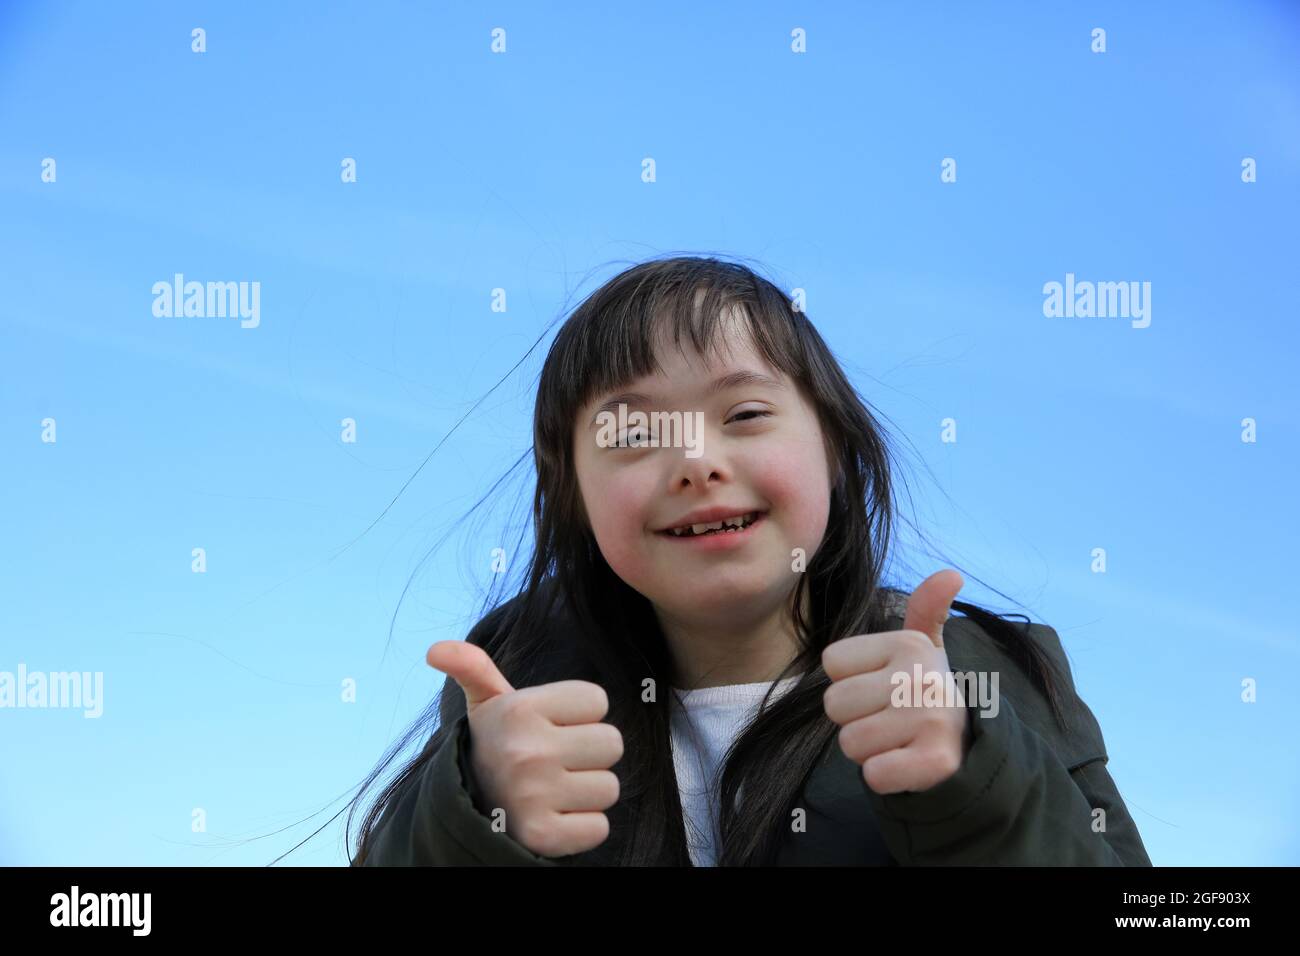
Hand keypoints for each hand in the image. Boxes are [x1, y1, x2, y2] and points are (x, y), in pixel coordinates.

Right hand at [426, 640, 622, 857]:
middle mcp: (526, 751)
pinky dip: (583, 827)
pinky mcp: (543, 836)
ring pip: (609, 787)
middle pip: (612, 743)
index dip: (580, 714)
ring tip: (554, 789)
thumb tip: (435, 650)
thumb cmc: (495, 746)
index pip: (598, 700)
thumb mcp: (486, 704)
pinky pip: (599, 827)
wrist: (468, 812)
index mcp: (519, 710)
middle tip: (556, 759)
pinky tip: (555, 816)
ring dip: (587, 791)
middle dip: (589, 753)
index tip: (552, 726)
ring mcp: (534, 796)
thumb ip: (473, 668)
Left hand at [822, 569, 970, 794]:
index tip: (884, 689)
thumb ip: (925, 610)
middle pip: (835, 705)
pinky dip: (885, 777)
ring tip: (900, 741)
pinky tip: (908, 764)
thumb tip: (951, 574)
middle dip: (856, 719)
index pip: (832, 663)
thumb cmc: (928, 696)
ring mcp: (931, 718)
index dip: (851, 681)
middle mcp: (921, 675)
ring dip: (869, 751)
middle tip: (891, 720)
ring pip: (850, 742)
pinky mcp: (937, 760)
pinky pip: (874, 774)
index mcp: (909, 644)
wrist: (974, 750)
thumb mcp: (925, 649)